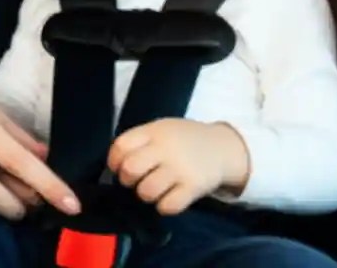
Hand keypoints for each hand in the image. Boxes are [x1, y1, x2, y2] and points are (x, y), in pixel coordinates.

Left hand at [107, 119, 249, 215]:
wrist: (221, 147)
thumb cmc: (182, 140)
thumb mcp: (161, 130)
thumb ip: (139, 142)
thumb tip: (114, 166)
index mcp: (154, 132)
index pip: (121, 146)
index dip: (114, 161)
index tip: (119, 166)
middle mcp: (166, 149)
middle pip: (130, 170)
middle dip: (128, 179)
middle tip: (137, 180)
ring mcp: (180, 168)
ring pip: (146, 191)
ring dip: (146, 194)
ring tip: (154, 189)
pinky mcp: (193, 187)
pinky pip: (167, 206)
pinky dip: (164, 206)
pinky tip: (169, 198)